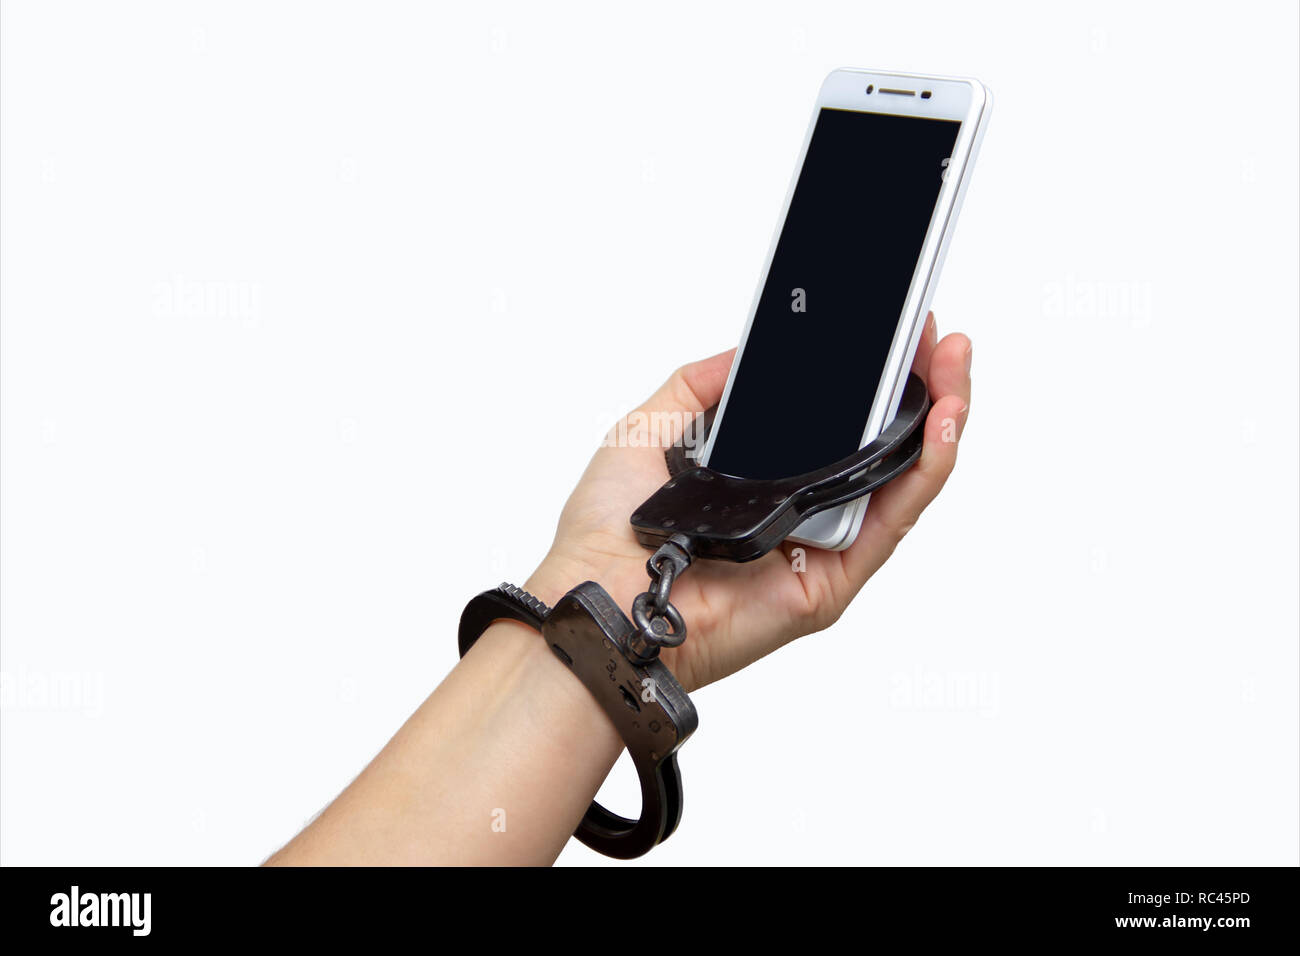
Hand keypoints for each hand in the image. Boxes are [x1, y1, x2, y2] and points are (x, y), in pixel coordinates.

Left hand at [526, 312, 970, 691]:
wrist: (594, 598)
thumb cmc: (605, 534)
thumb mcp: (648, 429)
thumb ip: (701, 386)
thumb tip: (748, 350)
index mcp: (761, 480)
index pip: (834, 425)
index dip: (870, 380)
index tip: (892, 332)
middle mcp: (798, 515)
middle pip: (880, 450)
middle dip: (919, 388)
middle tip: (936, 337)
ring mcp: (819, 551)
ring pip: (901, 482)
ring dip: (940, 419)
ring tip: (954, 363)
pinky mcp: (830, 583)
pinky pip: (894, 522)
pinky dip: (927, 471)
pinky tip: (942, 424)